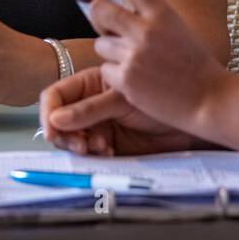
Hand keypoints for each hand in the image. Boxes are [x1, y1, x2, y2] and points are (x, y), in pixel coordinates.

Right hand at [40, 66, 197, 155]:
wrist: (190, 113)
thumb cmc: (162, 93)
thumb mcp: (122, 99)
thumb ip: (90, 109)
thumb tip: (56, 120)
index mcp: (90, 84)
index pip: (56, 96)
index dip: (48, 113)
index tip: (52, 131)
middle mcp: (90, 105)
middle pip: (58, 121)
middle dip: (64, 135)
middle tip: (81, 145)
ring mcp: (99, 125)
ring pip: (72, 139)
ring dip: (79, 146)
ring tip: (100, 147)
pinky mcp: (110, 145)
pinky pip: (90, 153)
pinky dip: (94, 155)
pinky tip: (109, 151)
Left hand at [71, 0, 234, 136]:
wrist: (208, 98)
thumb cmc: (192, 63)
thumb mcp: (175, 27)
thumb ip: (148, 14)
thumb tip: (118, 0)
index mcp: (161, 11)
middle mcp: (145, 29)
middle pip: (98, 9)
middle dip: (99, 19)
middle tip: (110, 30)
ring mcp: (134, 55)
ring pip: (99, 44)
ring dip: (111, 53)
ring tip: (138, 64)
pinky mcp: (125, 80)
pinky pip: (105, 70)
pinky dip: (116, 76)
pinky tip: (139, 82)